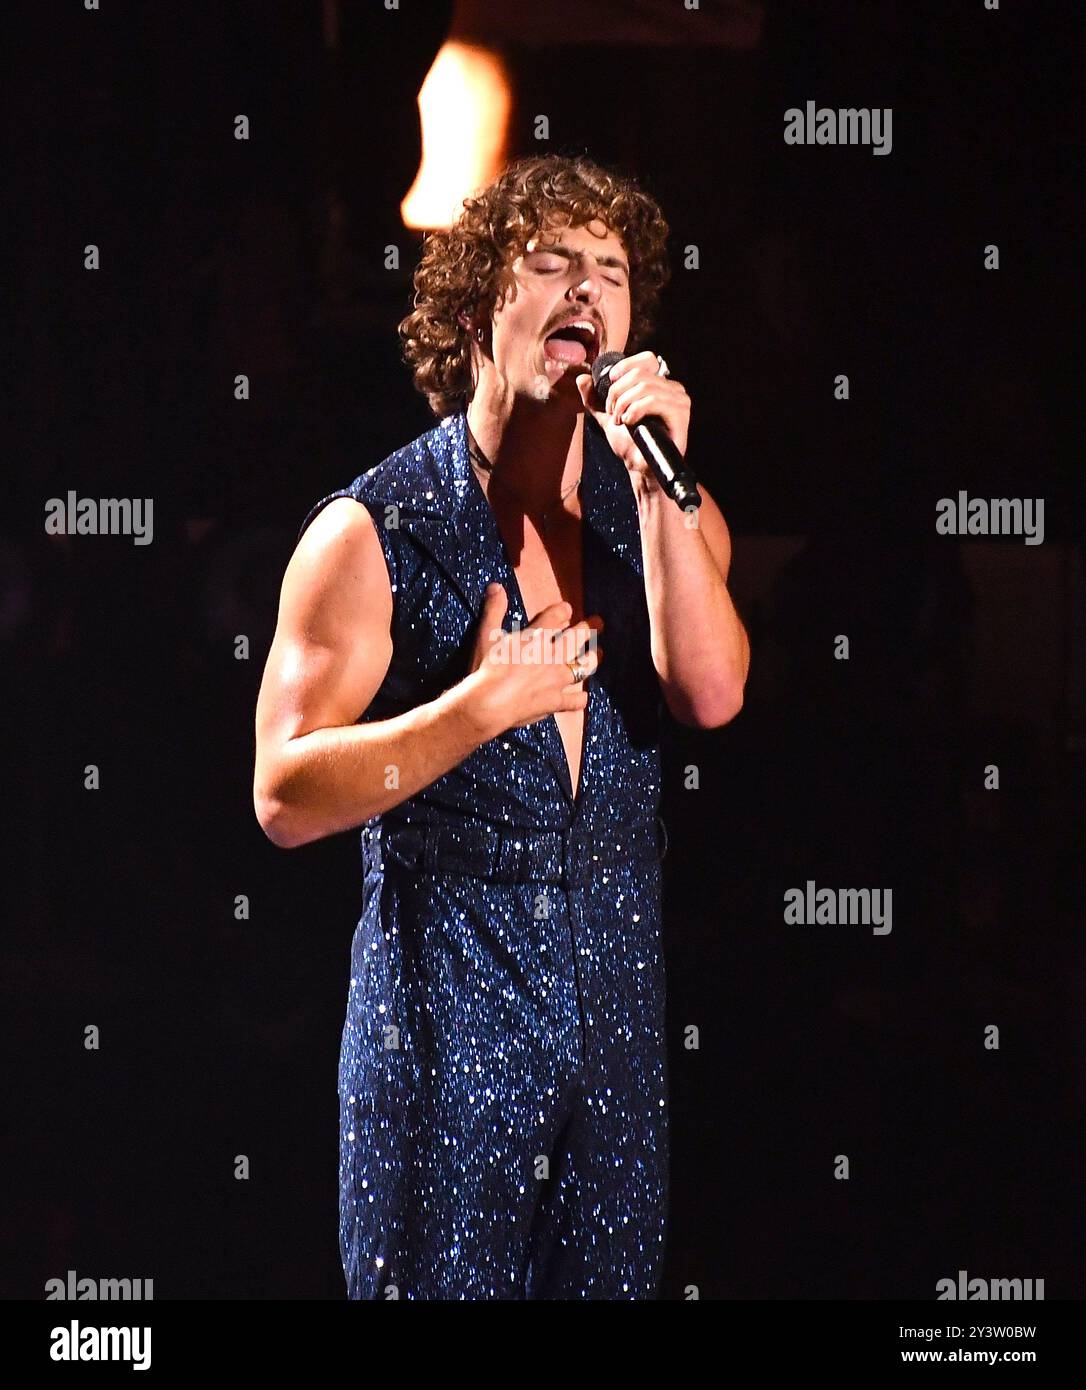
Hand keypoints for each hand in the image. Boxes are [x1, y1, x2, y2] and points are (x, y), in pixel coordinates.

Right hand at [464, 584, 603, 736]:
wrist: (489, 703)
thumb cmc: (487, 668)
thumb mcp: (486, 635)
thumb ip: (494, 609)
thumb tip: (496, 585)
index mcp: (537, 636)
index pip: (557, 616)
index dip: (564, 610)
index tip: (567, 609)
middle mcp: (552, 655)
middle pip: (578, 637)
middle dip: (590, 628)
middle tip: (599, 622)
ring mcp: (557, 678)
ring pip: (584, 665)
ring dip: (593, 658)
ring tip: (600, 653)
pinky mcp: (556, 700)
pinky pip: (575, 700)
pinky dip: (580, 699)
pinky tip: (583, 697)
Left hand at [575, 351, 690, 484]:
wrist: (639, 468)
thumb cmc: (630, 444)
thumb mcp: (607, 417)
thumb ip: (594, 398)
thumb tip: (582, 378)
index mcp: (659, 385)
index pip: (647, 359)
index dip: (626, 366)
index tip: (611, 381)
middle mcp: (672, 389)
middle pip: (640, 374)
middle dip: (618, 393)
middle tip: (612, 412)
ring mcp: (679, 401)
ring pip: (645, 387)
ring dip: (624, 404)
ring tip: (619, 421)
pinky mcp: (680, 414)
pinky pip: (653, 401)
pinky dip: (635, 410)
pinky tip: (629, 422)